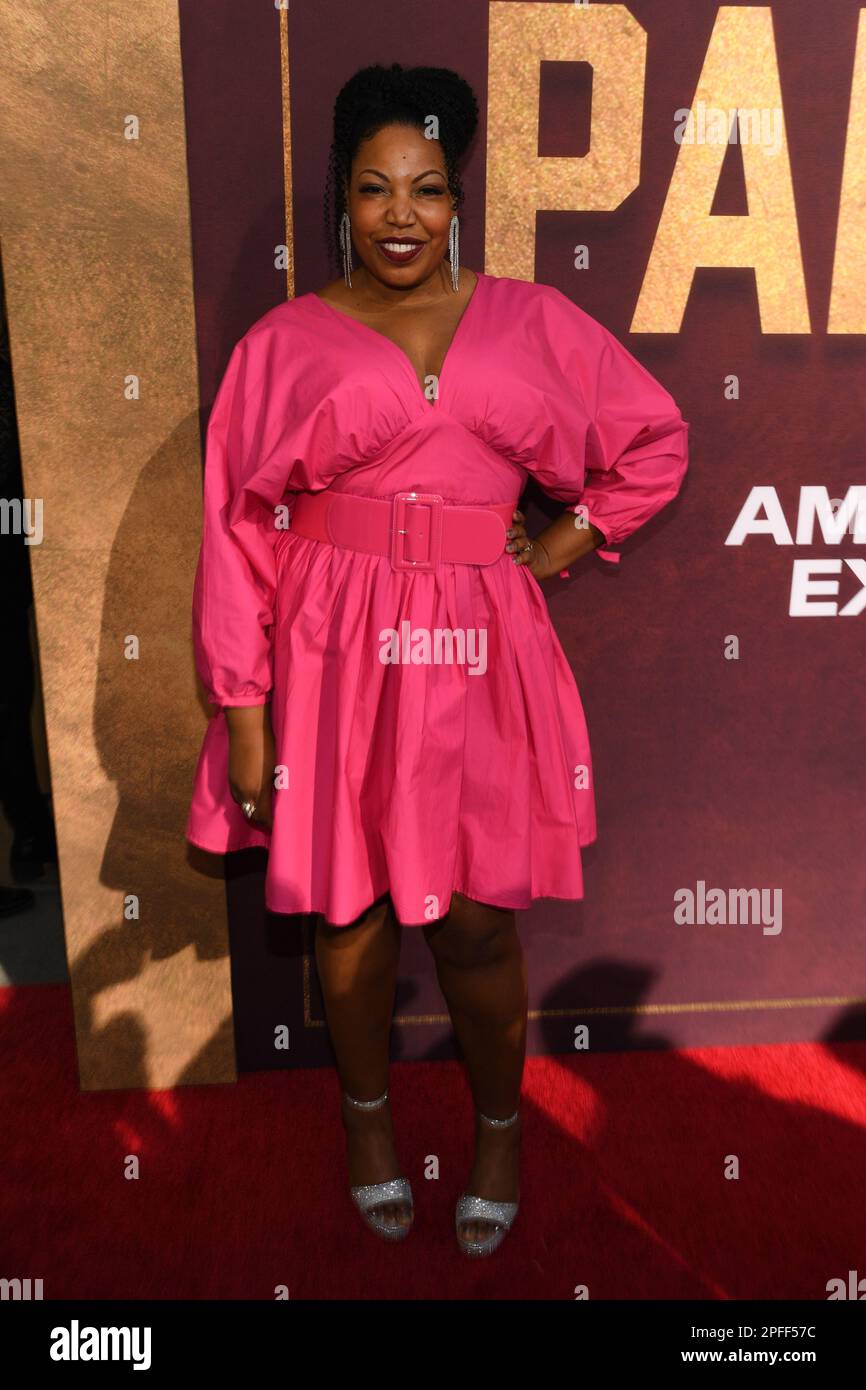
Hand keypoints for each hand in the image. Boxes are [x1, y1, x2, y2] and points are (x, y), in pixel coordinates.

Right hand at [226, 707, 275, 831]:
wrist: (246, 727)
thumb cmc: (267, 745)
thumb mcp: (276, 769)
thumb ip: (275, 789)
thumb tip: (278, 802)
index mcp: (257, 791)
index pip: (264, 819)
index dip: (273, 826)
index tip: (282, 827)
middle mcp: (243, 793)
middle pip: (253, 816)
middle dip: (264, 821)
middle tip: (276, 820)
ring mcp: (234, 785)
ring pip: (245, 806)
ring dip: (255, 810)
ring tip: (267, 808)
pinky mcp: (230, 778)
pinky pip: (239, 797)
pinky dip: (248, 800)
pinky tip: (256, 793)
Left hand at [505, 509, 556, 579]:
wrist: (534, 559)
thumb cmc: (513, 549)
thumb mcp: (507, 541)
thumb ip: (498, 536)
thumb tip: (476, 534)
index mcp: (516, 530)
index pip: (518, 521)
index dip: (517, 517)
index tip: (514, 514)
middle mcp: (521, 536)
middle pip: (519, 531)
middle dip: (514, 531)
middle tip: (507, 533)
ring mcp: (526, 547)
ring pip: (522, 543)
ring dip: (515, 545)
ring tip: (508, 548)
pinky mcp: (530, 557)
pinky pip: (526, 556)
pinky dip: (520, 558)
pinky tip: (515, 561)